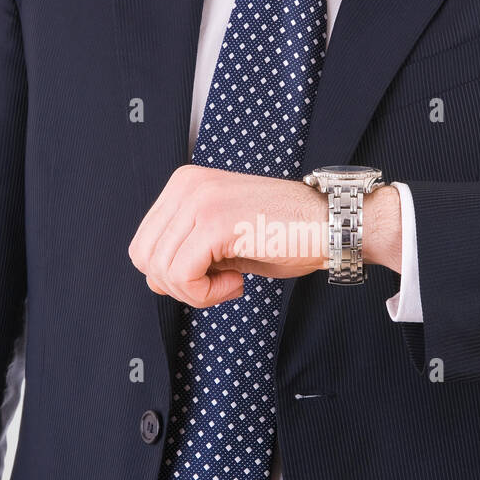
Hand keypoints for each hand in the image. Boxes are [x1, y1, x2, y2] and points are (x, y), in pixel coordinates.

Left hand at [128, 165, 400, 307]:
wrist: (334, 225)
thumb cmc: (288, 235)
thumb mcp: (223, 239)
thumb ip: (187, 251)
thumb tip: (157, 279)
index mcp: (184, 184)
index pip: (145, 244)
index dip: (174, 275)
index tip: (215, 273)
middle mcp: (186, 185)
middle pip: (145, 258)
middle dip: (180, 285)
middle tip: (222, 283)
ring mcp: (199, 201)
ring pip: (160, 270)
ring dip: (196, 292)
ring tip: (233, 281)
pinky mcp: (214, 223)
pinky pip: (182, 277)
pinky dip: (206, 294)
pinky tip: (238, 283)